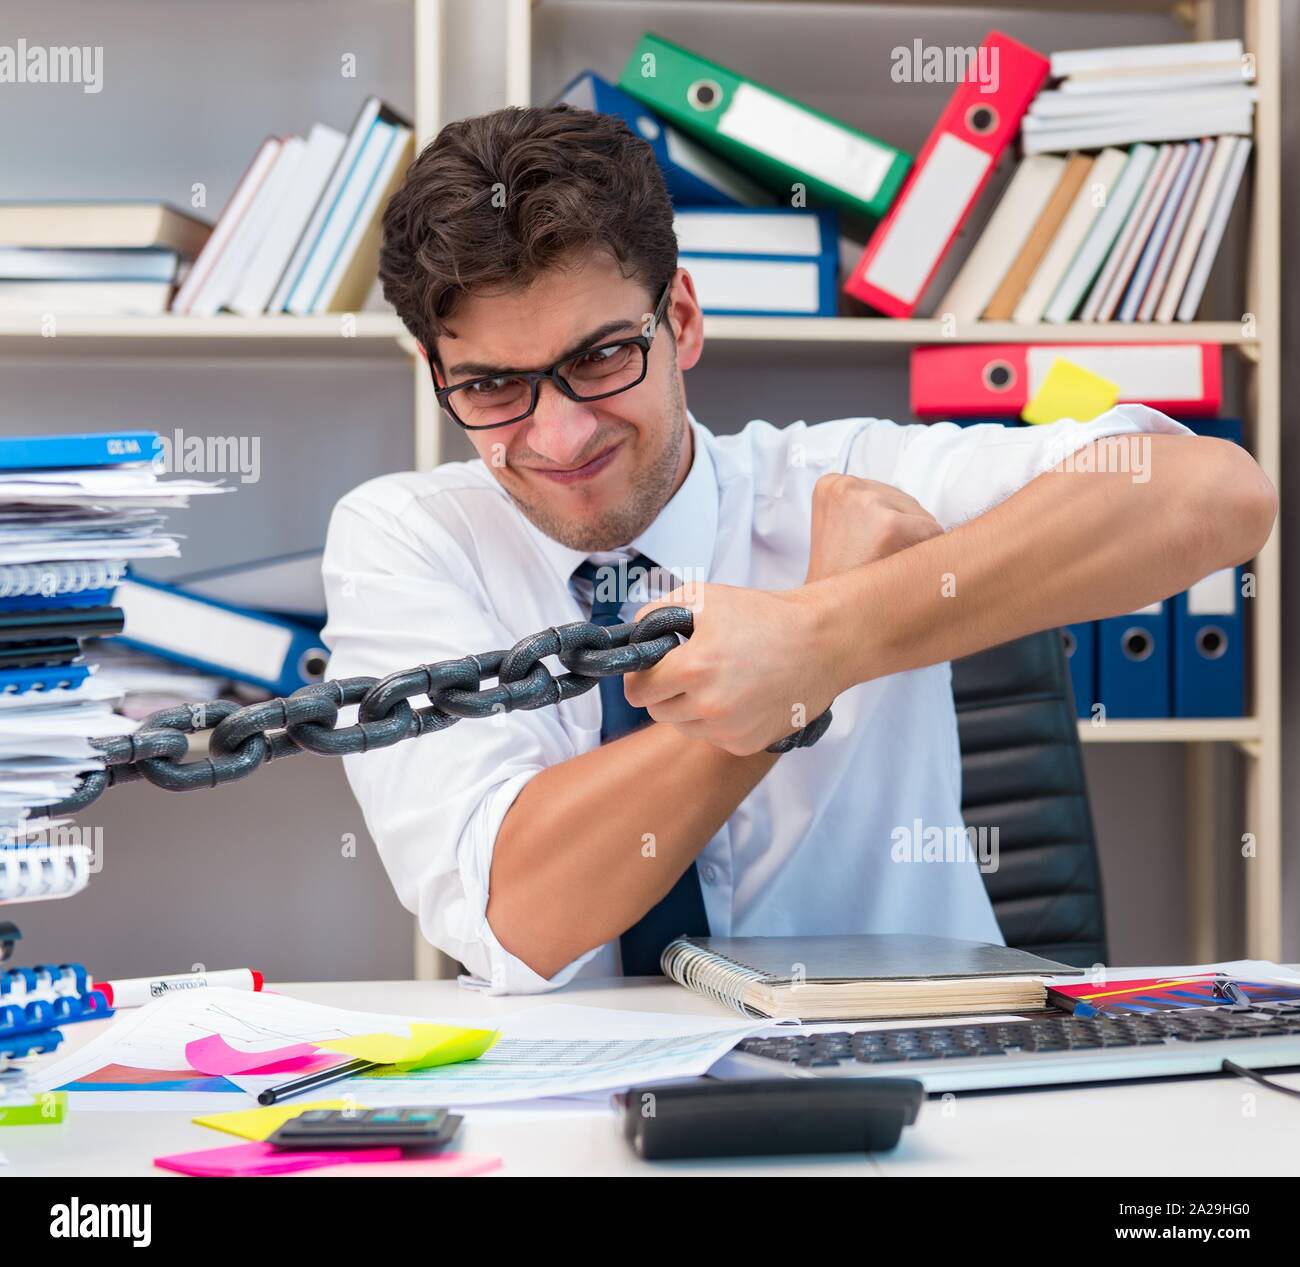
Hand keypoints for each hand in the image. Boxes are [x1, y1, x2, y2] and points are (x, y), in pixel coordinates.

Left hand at [625, 584, 836, 756]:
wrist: (823, 642)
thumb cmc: (767, 617)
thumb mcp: (705, 597)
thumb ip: (658, 613)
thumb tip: (633, 633)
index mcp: (694, 668)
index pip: (638, 690)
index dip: (640, 676)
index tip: (650, 669)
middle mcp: (709, 706)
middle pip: (657, 712)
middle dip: (664, 691)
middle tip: (686, 671)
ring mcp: (729, 730)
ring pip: (684, 727)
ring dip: (690, 708)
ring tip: (718, 681)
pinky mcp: (746, 744)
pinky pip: (712, 737)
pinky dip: (717, 721)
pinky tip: (739, 696)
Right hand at [804, 473, 942, 581]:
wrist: (828, 615)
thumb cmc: (840, 577)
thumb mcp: (838, 528)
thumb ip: (862, 508)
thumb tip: (910, 498)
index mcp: (831, 485)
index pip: (884, 493)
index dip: (885, 523)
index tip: (867, 544)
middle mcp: (847, 487)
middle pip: (905, 501)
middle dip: (903, 532)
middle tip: (875, 559)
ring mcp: (867, 503)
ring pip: (921, 517)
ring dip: (913, 543)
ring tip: (881, 564)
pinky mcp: (890, 525)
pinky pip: (933, 533)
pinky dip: (925, 554)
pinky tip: (896, 569)